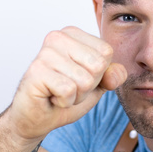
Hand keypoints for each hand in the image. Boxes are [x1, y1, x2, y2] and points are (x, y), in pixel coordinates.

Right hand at [6, 26, 126, 141]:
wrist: (36, 117)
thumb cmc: (64, 96)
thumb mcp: (97, 85)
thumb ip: (112, 75)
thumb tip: (116, 73)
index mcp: (73, 34)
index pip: (107, 52)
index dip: (99, 74)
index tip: (78, 78)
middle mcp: (58, 37)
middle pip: (98, 65)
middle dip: (88, 86)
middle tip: (68, 88)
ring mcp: (45, 53)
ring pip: (85, 80)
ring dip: (76, 96)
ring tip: (59, 92)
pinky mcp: (36, 71)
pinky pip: (69, 90)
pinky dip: (64, 101)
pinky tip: (51, 97)